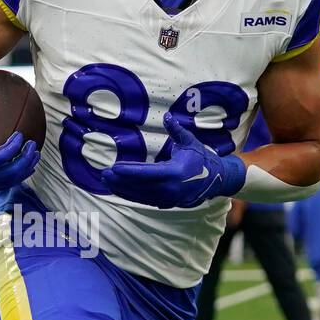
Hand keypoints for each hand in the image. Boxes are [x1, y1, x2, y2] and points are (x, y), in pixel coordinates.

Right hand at [0, 104, 38, 194]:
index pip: (0, 159)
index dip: (13, 147)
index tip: (20, 135)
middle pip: (11, 173)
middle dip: (25, 160)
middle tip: (33, 145)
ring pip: (11, 181)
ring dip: (26, 168)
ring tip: (35, 155)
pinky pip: (7, 183)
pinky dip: (18, 174)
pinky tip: (25, 163)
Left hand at [102, 112, 245, 209]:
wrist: (216, 180)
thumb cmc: (201, 158)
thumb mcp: (190, 142)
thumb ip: (176, 130)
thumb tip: (167, 116)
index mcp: (175, 173)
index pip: (146, 173)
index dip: (129, 171)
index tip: (114, 167)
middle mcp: (170, 189)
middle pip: (139, 186)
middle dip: (120, 181)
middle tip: (104, 173)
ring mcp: (168, 199)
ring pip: (139, 195)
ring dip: (121, 189)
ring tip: (106, 181)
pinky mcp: (166, 203)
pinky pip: (144, 200)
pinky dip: (130, 194)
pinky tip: (118, 188)